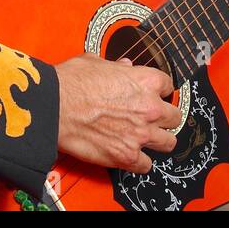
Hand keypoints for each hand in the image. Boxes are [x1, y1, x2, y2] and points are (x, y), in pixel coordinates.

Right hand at [54, 53, 181, 173]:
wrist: (54, 107)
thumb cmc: (71, 83)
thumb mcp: (96, 62)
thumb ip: (116, 66)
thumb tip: (123, 67)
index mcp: (145, 81)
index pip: (167, 86)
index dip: (158, 91)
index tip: (153, 96)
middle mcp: (149, 108)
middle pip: (174, 117)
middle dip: (165, 118)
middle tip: (153, 120)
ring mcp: (140, 134)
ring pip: (169, 142)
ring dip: (159, 141)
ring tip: (148, 140)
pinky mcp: (127, 156)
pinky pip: (146, 165)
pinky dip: (139, 162)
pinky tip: (131, 156)